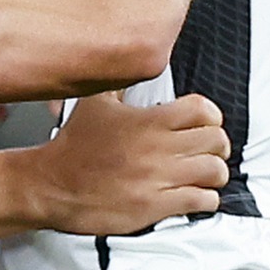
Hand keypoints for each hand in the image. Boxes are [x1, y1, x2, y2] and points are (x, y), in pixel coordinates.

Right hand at [20, 93, 229, 232]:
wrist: (51, 185)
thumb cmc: (72, 146)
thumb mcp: (93, 103)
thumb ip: (118, 82)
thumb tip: (132, 63)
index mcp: (147, 121)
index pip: (202, 110)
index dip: (211, 115)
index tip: (205, 122)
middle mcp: (157, 149)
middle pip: (215, 141)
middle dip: (218, 145)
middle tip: (210, 149)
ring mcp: (158, 180)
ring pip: (213, 172)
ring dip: (215, 173)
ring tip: (206, 174)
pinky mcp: (154, 207)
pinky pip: (200, 201)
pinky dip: (206, 199)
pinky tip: (196, 196)